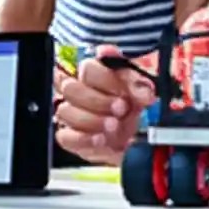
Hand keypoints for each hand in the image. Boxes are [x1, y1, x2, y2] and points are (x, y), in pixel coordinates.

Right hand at [54, 44, 155, 165]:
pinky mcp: (70, 139)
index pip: (87, 68)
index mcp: (96, 74)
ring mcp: (72, 115)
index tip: (125, 91)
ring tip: (114, 126)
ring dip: (92, 120)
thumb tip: (135, 82)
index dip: (105, 79)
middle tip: (121, 109)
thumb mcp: (143, 92)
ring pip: (65, 112)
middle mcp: (79, 92)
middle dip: (98, 100)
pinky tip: (101, 140)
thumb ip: (138, 84)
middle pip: (71, 88)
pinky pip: (65, 137)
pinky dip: (84, 139)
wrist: (139, 141)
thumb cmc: (137, 110)